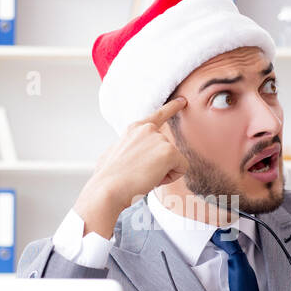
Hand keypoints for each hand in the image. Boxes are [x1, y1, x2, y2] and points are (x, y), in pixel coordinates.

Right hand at [73, 96, 188, 237]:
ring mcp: (159, 139)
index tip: (183, 101)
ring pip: (174, 161)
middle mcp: (148, 129)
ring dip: (163, 173)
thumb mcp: (114, 153)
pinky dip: (171, 178)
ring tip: (143, 176)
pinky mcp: (169, 151)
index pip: (158, 115)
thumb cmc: (107, 178)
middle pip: (167, 150)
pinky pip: (182, 168)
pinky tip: (153, 179)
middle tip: (140, 173)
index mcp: (134, 128)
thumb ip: (128, 147)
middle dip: (159, 165)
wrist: (107, 189)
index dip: (172, 107)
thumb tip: (124, 152)